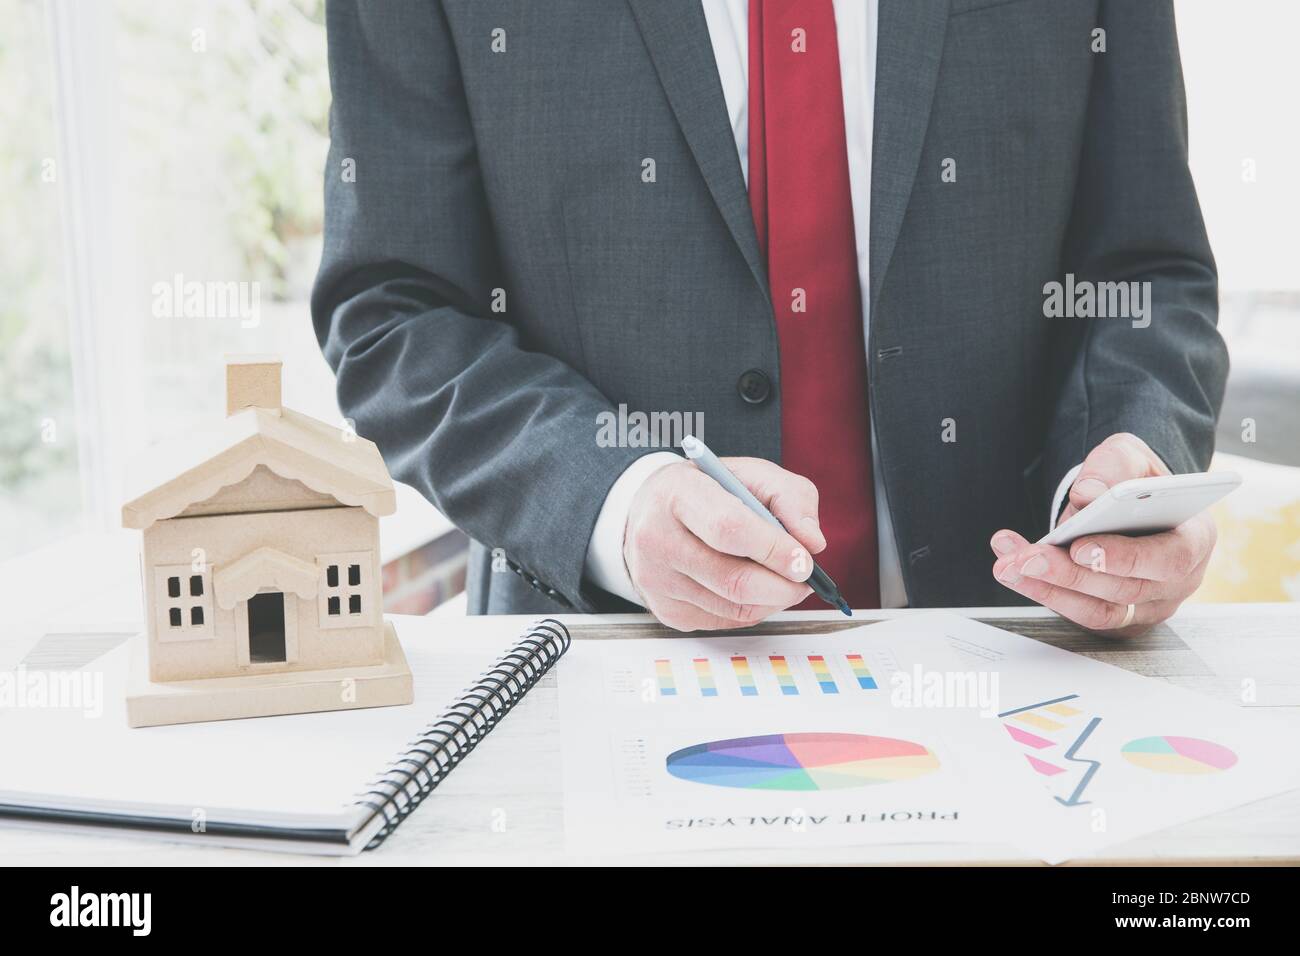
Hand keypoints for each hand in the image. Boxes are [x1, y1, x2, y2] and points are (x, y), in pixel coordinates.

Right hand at [624, 457, 822, 630]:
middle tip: (806, 577)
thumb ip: (790, 496)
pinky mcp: (668, 611)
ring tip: (785, 579)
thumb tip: (812, 543)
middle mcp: (657, 539)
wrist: (653, 512)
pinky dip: (754, 608)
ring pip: (734, 607)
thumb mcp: (750, 473)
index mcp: (676, 494)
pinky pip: (727, 620)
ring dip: (774, 599)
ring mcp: (658, 581)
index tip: (804, 559)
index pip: (728, 529)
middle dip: (783, 584)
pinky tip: (756, 586)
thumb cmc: (708, 490)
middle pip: (733, 579)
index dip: (774, 549)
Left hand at [989, 433, 1215, 635]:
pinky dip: (1043, 592)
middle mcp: (1179, 581)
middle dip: (1069, 574)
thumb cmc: (1135, 481)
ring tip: (1008, 565)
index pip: (1170, 558)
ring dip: (1047, 589)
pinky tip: (1013, 570)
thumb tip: (1087, 494)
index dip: (1126, 558)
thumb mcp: (1129, 456)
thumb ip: (1112, 465)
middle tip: (1027, 557)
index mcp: (1195, 538)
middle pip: (1124, 590)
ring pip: (1098, 610)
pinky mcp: (1119, 618)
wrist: (1130, 503)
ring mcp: (1150, 605)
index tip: (1080, 547)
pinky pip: (1081, 614)